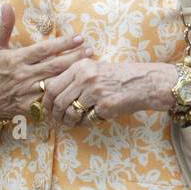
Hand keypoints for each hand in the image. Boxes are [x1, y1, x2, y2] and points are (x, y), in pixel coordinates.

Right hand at [0, 4, 91, 118]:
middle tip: (91, 51)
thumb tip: (7, 6)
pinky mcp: (30, 106)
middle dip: (74, 58)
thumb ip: (3, 27)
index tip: (79, 38)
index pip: (44, 50)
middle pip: (55, 65)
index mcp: (17, 59)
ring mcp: (28, 92)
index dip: (63, 44)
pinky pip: (50, 101)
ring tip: (89, 67)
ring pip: (55, 82)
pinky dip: (63, 95)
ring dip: (72, 75)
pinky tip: (77, 90)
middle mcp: (24, 75)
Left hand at [42, 56, 159, 125]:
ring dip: (68, 121)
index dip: (46, 101)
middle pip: (58, 100)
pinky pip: (87, 119)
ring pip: (70, 111)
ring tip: (71, 123)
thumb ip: (75, 78)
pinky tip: (88, 121)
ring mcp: (95, 91)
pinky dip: (84, 123)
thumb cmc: (118, 77)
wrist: (143, 83)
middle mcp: (85, 77)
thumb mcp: (95, 69)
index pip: (53, 85)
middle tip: (56, 121)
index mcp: (80, 67)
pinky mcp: (105, 105)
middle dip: (55, 114)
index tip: (47, 109)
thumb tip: (53, 94)